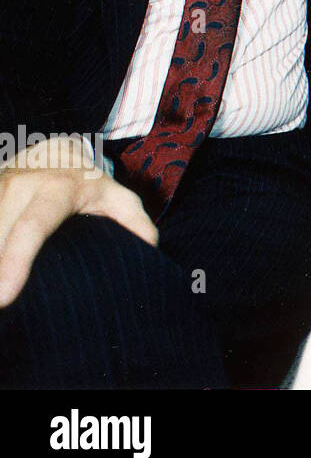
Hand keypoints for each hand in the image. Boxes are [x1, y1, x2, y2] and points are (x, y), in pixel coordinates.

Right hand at [0, 136, 155, 306]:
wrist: (54, 152)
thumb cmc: (89, 185)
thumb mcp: (118, 197)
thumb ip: (135, 223)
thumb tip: (148, 251)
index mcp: (55, 189)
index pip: (32, 228)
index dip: (16, 262)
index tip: (4, 298)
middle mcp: (18, 186)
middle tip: (5, 306)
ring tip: (3, 295)